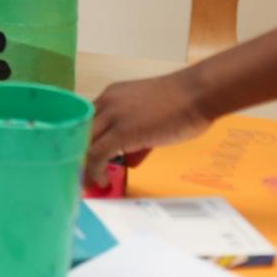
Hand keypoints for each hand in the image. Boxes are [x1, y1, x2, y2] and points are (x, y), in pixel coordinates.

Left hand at [83, 72, 211, 185]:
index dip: (85, 141)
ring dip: (85, 165)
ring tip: (89, 182)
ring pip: (85, 143)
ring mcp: (112, 116)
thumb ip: (135, 135)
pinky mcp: (122, 132)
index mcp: (111, 96)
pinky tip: (102, 180)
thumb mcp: (149, 115)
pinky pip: (98, 154)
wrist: (197, 94)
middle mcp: (106, 103)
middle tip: (82, 173)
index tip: (86, 158)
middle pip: (80, 131)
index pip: (86, 120)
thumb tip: (129, 158)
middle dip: (79, 153)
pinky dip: (94, 170)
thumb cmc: (182, 104)